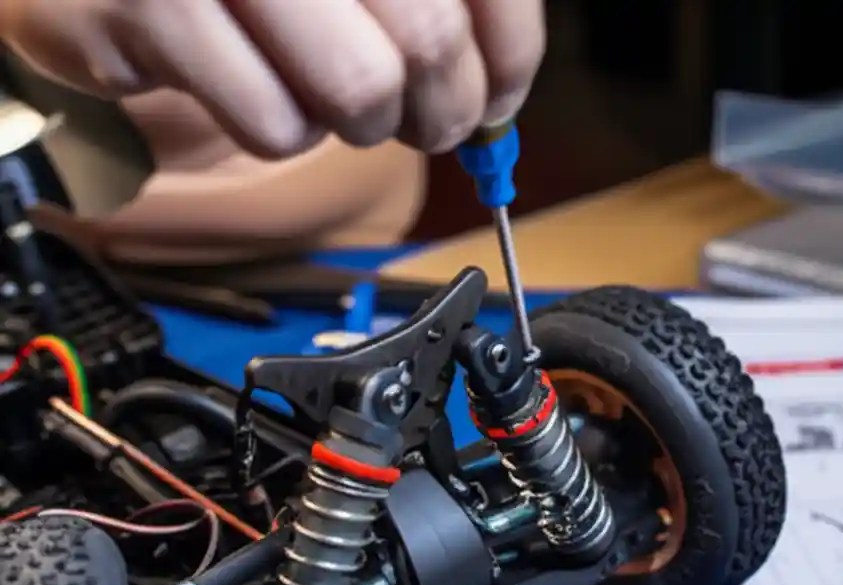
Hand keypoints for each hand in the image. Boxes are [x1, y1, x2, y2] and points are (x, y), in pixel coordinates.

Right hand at [0, 0, 544, 157]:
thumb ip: (442, 2)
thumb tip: (502, 86)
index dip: (510, 59)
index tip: (499, 101)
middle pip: (428, 43)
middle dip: (443, 111)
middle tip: (428, 123)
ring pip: (357, 92)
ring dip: (361, 123)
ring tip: (335, 97)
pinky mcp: (149, 7)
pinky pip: (276, 123)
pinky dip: (282, 130)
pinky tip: (258, 87)